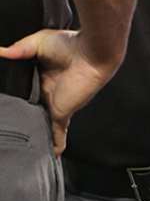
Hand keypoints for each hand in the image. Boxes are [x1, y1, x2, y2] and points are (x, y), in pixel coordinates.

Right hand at [0, 29, 118, 153]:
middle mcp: (47, 94)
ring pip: (42, 125)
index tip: (7, 108)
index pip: (27, 93)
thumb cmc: (71, 44)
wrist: (92, 52)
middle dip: (25, 120)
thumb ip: (18, 49)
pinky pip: (57, 134)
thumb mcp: (38, 43)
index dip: (19, 99)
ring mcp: (55, 105)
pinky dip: (54, 145)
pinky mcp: (62, 113)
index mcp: (42, 78)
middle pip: (33, 111)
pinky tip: (50, 157)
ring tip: (23, 149)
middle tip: (9, 132)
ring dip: (36, 134)